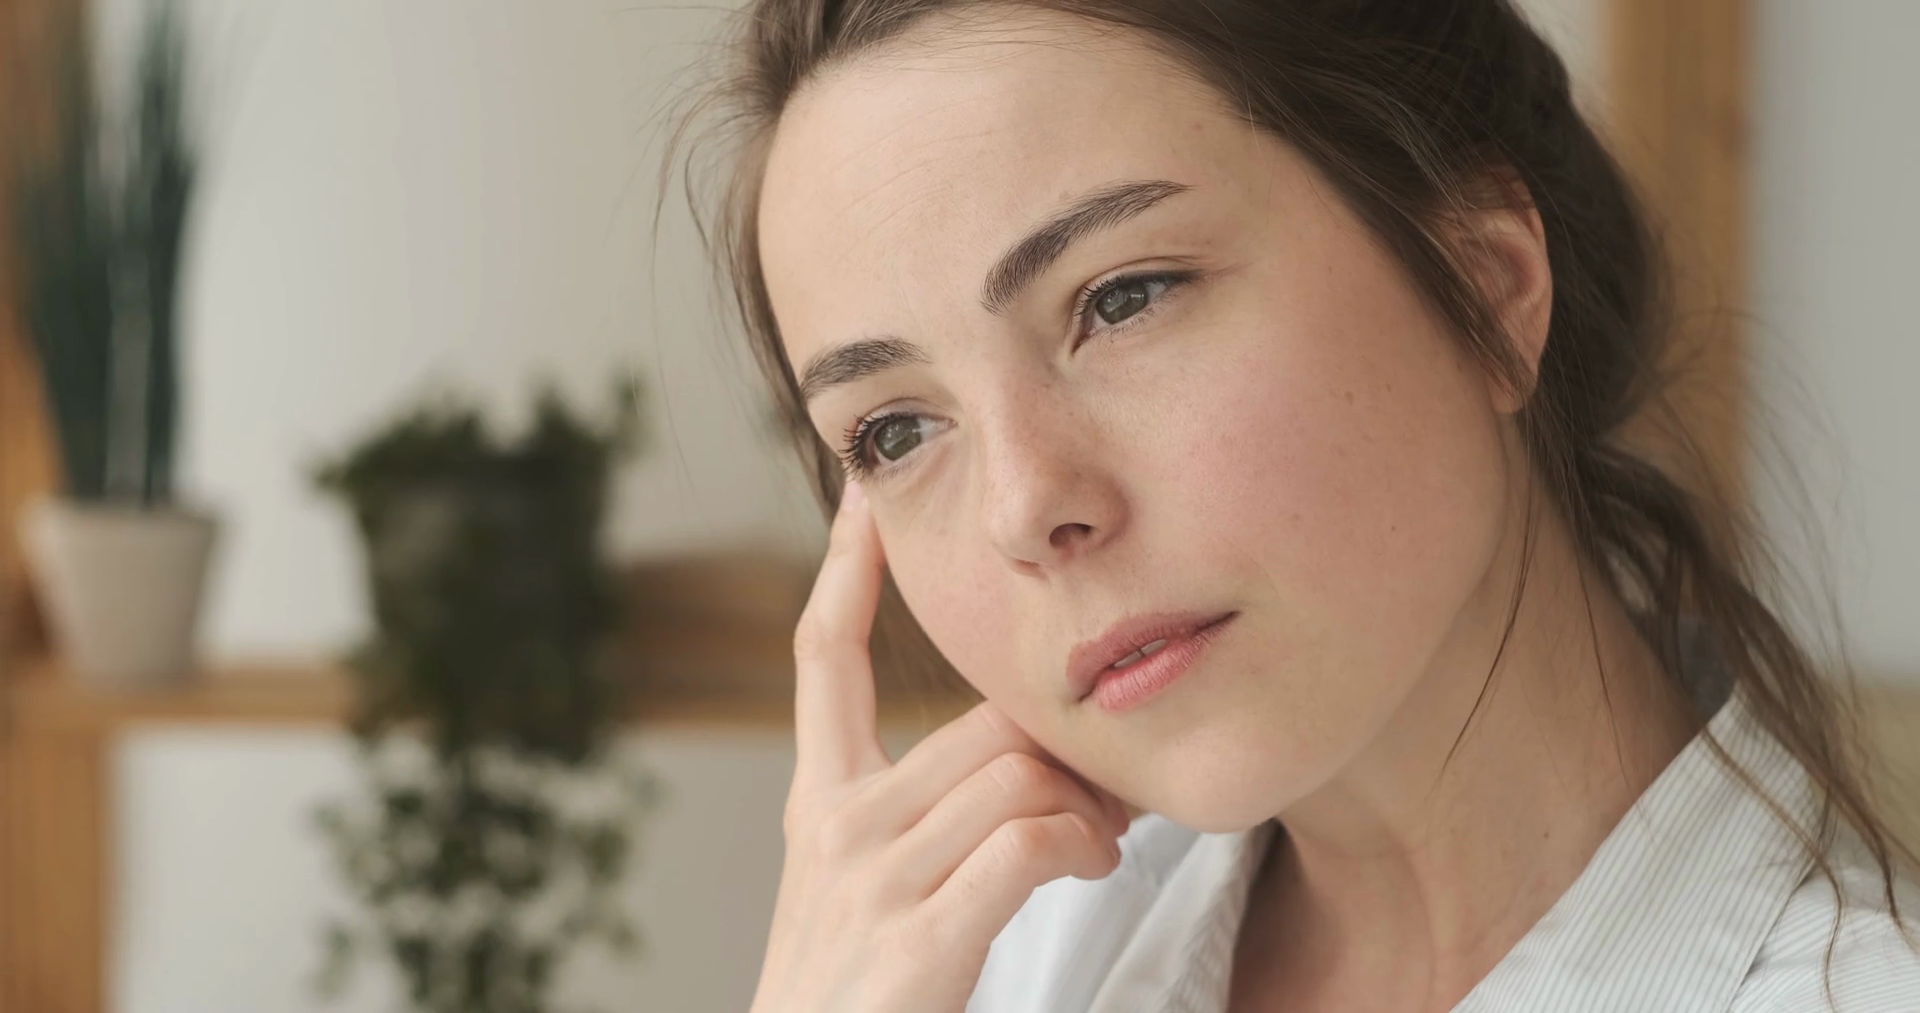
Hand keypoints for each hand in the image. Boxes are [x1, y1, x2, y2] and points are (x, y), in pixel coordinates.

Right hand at [748, 480, 1131, 1012]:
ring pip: (1015, 773)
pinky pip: (1026, 843)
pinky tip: (1091, 867)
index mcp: (816, 805)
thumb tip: (1028, 764)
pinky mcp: (919, 942)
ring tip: (1105, 842)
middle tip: (1113, 787)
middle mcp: (837, 826)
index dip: (845, 571)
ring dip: (1086, 806)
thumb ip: (917, 819)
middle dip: (1064, 744)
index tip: (863, 497)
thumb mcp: (858, 891)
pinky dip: (1079, 847)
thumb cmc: (855, 998)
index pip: (823, 660)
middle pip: (981, 722)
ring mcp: (873, 882)